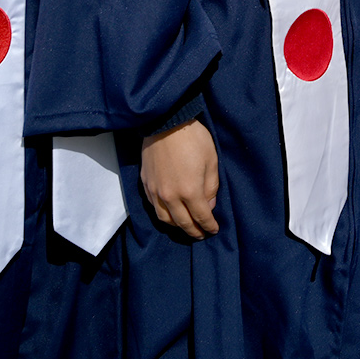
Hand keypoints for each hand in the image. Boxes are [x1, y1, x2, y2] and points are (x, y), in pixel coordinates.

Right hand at [140, 119, 219, 238]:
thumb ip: (211, 187)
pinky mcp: (146, 184)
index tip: (213, 230)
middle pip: (182, 223)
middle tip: (200, 235)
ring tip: (185, 227)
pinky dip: (163, 215)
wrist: (166, 123)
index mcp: (190, 191)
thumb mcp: (211, 161)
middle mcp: (170, 196)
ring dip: (176, 226)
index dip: (208, 226)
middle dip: (193, 231)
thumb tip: (209, 205)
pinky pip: (154, 207)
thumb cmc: (193, 139)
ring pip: (165, 219)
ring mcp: (155, 191)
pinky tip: (169, 213)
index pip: (201, 217)